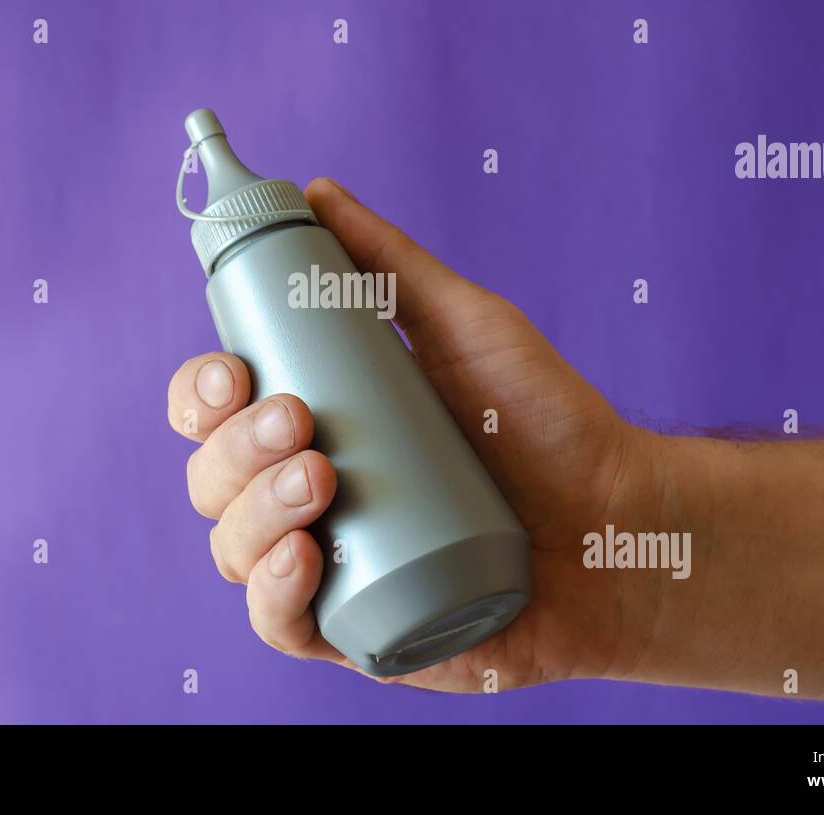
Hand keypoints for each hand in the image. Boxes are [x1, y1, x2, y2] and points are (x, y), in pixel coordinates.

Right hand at [167, 177, 652, 691]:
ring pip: (234, 548)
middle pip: (211, 477)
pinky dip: (272, 594)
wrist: (620, 518)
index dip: (202, 392)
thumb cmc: (544, 421)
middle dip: (232, 448)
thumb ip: (391, 262)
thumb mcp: (465, 324)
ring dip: (252, 512)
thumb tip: (318, 191)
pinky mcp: (358, 631)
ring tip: (319, 477)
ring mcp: (328, 565)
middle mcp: (305, 495)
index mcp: (315, 425)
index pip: (218, 412)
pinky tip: (303, 557)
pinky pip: (281, 625)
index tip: (235, 369)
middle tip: (298, 420)